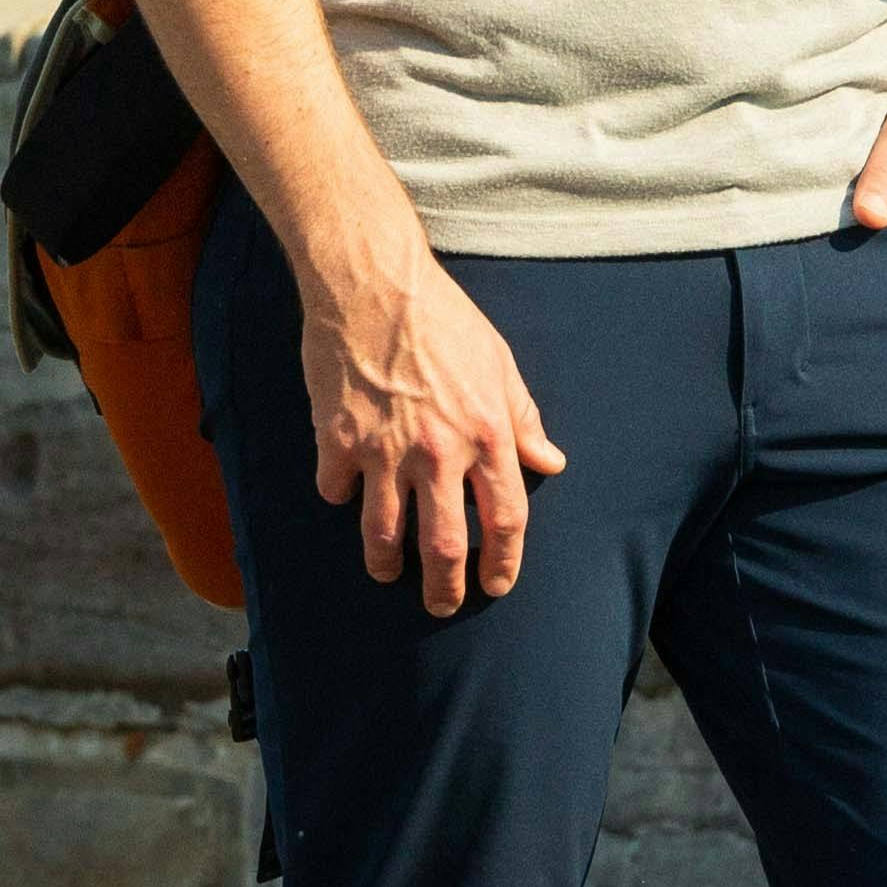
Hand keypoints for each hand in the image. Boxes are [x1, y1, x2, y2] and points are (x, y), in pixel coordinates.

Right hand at [292, 237, 571, 615]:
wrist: (374, 282)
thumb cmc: (444, 319)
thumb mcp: (500, 363)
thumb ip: (524, 420)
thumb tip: (551, 462)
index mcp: (486, 433)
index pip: (505, 519)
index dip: (504, 562)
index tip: (497, 585)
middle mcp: (438, 451)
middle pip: (444, 548)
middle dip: (444, 589)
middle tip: (442, 605)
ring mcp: (384, 450)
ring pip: (383, 535)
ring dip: (386, 565)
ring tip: (388, 573)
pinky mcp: (336, 439)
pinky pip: (335, 490)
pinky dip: (339, 496)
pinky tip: (342, 493)